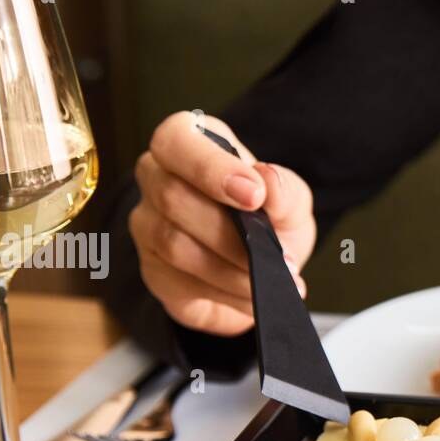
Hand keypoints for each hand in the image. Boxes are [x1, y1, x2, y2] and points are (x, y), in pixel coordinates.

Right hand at [129, 111, 315, 335]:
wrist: (263, 265)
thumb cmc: (269, 217)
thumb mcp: (291, 201)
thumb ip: (285, 190)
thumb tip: (269, 183)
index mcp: (187, 144)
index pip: (176, 142)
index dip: (210, 168)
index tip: (254, 195)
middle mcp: (155, 179)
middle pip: (172, 198)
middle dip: (231, 233)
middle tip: (278, 256)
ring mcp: (148, 226)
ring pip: (175, 246)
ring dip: (232, 270)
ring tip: (273, 280)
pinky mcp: (153, 271)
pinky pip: (180, 285)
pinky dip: (225, 295)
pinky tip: (252, 298)